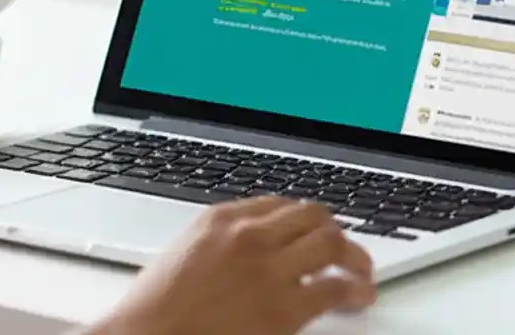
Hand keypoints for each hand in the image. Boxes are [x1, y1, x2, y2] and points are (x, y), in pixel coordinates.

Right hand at [87, 196, 374, 334]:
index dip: (302, 220)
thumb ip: (218, 245)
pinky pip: (333, 288)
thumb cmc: (153, 311)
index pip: (278, 204)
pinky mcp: (283, 308)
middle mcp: (247, 235)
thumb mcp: (181, 256)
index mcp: (218, 219)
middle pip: (311, 215)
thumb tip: (248, 252)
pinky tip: (358, 298)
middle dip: (333, 231)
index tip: (311, 232)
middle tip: (344, 251)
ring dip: (353, 257)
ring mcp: (267, 269)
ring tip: (361, 274)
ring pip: (330, 242)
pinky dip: (354, 291)